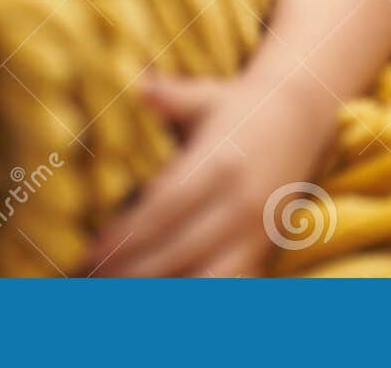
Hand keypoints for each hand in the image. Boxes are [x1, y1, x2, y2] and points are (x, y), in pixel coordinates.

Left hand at [89, 70, 338, 276]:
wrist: (302, 119)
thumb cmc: (239, 106)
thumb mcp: (206, 96)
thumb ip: (171, 95)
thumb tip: (141, 87)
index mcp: (219, 163)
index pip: (167, 206)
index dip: (128, 234)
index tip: (92, 251)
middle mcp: (239, 202)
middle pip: (178, 250)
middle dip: (131, 271)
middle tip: (89, 282)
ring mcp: (254, 232)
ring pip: (204, 278)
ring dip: (160, 293)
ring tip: (117, 300)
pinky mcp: (262, 250)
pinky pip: (228, 287)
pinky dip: (195, 300)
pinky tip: (161, 303)